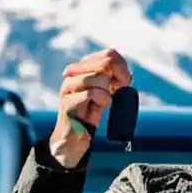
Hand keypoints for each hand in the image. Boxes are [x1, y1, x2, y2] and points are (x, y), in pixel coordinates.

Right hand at [49, 48, 132, 166]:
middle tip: (117, 91)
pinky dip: (102, 99)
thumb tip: (124, 72)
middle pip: (105, 63)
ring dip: (107, 91)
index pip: (109, 54)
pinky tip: (103, 105)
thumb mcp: (104, 92)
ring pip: (97, 77)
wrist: (73, 138)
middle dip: (118, 78)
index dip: (121, 67)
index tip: (123, 83)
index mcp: (83, 67)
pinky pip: (90, 93)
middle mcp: (74, 73)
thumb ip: (113, 80)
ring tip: (105, 102)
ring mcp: (68, 87)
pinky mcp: (67, 103)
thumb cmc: (89, 114)